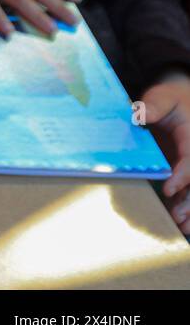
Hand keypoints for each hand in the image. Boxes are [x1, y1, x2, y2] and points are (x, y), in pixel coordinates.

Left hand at [142, 73, 189, 232]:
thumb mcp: (162, 97)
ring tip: (183, 227)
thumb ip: (153, 105)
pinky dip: (185, 204)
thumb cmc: (170, 100)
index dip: (182, 176)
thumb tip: (139, 114)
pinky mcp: (185, 170)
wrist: (180, 102)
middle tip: (178, 217)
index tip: (168, 189)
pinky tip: (181, 223)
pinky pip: (188, 189)